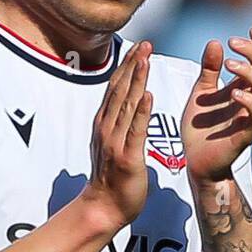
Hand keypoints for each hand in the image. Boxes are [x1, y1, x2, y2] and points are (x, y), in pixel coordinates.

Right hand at [82, 41, 152, 231]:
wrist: (104, 208)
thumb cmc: (112, 180)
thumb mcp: (110, 146)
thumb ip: (115, 126)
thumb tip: (118, 111)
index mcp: (104, 124)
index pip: (115, 89)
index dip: (126, 66)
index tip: (138, 48)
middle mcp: (107, 129)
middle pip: (120, 91)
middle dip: (132, 65)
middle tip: (145, 44)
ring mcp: (115, 142)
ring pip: (127, 105)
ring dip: (137, 80)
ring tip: (146, 59)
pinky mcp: (127, 157)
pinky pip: (135, 131)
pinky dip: (141, 112)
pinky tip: (148, 95)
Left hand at [181, 27, 251, 185]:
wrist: (195, 162)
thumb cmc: (201, 129)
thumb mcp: (201, 93)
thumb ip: (209, 70)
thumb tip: (215, 42)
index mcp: (245, 88)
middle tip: (234, 42)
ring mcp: (251, 118)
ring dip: (250, 73)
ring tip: (230, 64)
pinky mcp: (245, 135)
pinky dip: (248, 102)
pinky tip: (234, 92)